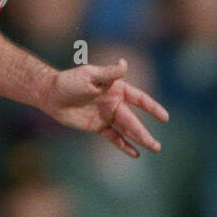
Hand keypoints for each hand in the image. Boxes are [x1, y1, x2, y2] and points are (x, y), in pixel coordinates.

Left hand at [42, 59, 168, 156]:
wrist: (51, 94)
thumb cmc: (70, 81)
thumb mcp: (90, 75)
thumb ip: (109, 73)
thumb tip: (124, 63)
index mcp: (117, 89)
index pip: (140, 99)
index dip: (152, 108)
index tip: (164, 117)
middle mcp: (115, 103)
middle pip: (133, 120)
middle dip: (144, 133)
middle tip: (156, 146)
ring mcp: (107, 116)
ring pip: (126, 129)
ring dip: (139, 139)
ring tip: (153, 148)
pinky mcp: (98, 127)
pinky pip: (114, 137)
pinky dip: (124, 145)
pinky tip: (135, 153)